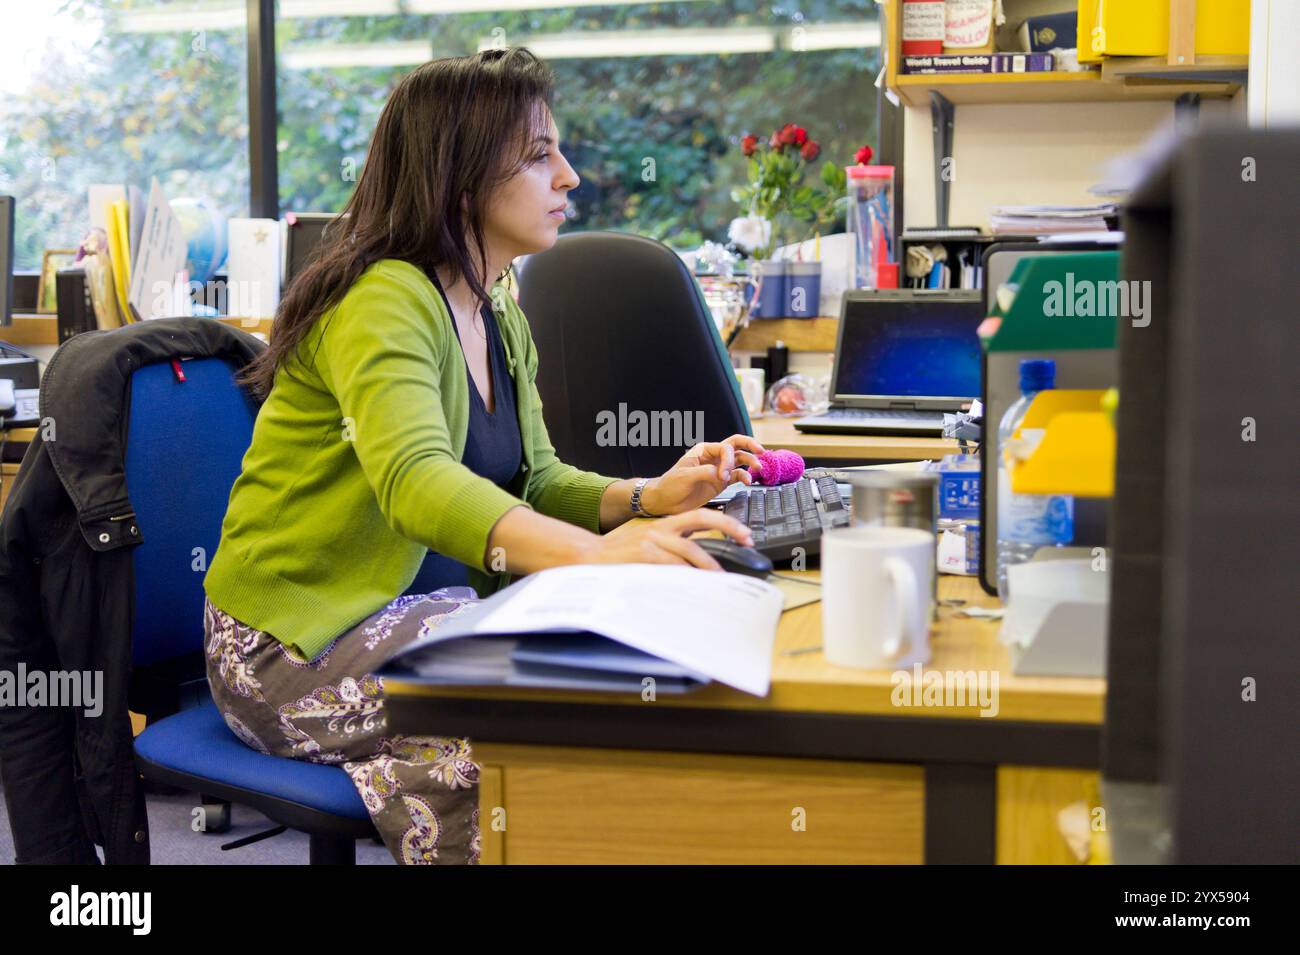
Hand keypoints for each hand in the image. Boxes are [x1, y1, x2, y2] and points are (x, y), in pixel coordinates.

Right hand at [585, 509, 752, 570]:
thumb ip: (670, 542)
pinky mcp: (645, 556)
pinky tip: (696, 586)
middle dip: (728, 530)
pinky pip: (673, 568)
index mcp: (664, 523)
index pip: (701, 515)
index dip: (726, 522)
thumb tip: (696, 554)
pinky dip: (687, 577)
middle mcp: (662, 528)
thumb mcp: (647, 538)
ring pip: (691, 550)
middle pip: (702, 521)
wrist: (589, 556)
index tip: (744, 533)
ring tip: (722, 577)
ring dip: (709, 565)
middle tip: (747, 543)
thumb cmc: (618, 552)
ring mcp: (654, 541)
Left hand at [641, 434, 766, 514]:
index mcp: (703, 450)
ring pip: (740, 461)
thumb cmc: (670, 485)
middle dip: (750, 446)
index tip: (723, 476)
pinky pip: (737, 476)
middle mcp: (713, 457)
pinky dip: (744, 477)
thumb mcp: (685, 476)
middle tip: (761, 451)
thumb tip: (722, 474)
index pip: (725, 448)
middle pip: (736, 445)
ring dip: (750, 462)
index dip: (728, 460)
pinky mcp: (721, 483)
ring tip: (758, 469)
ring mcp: (718, 469)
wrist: (664, 502)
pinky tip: (747, 481)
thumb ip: (705, 472)